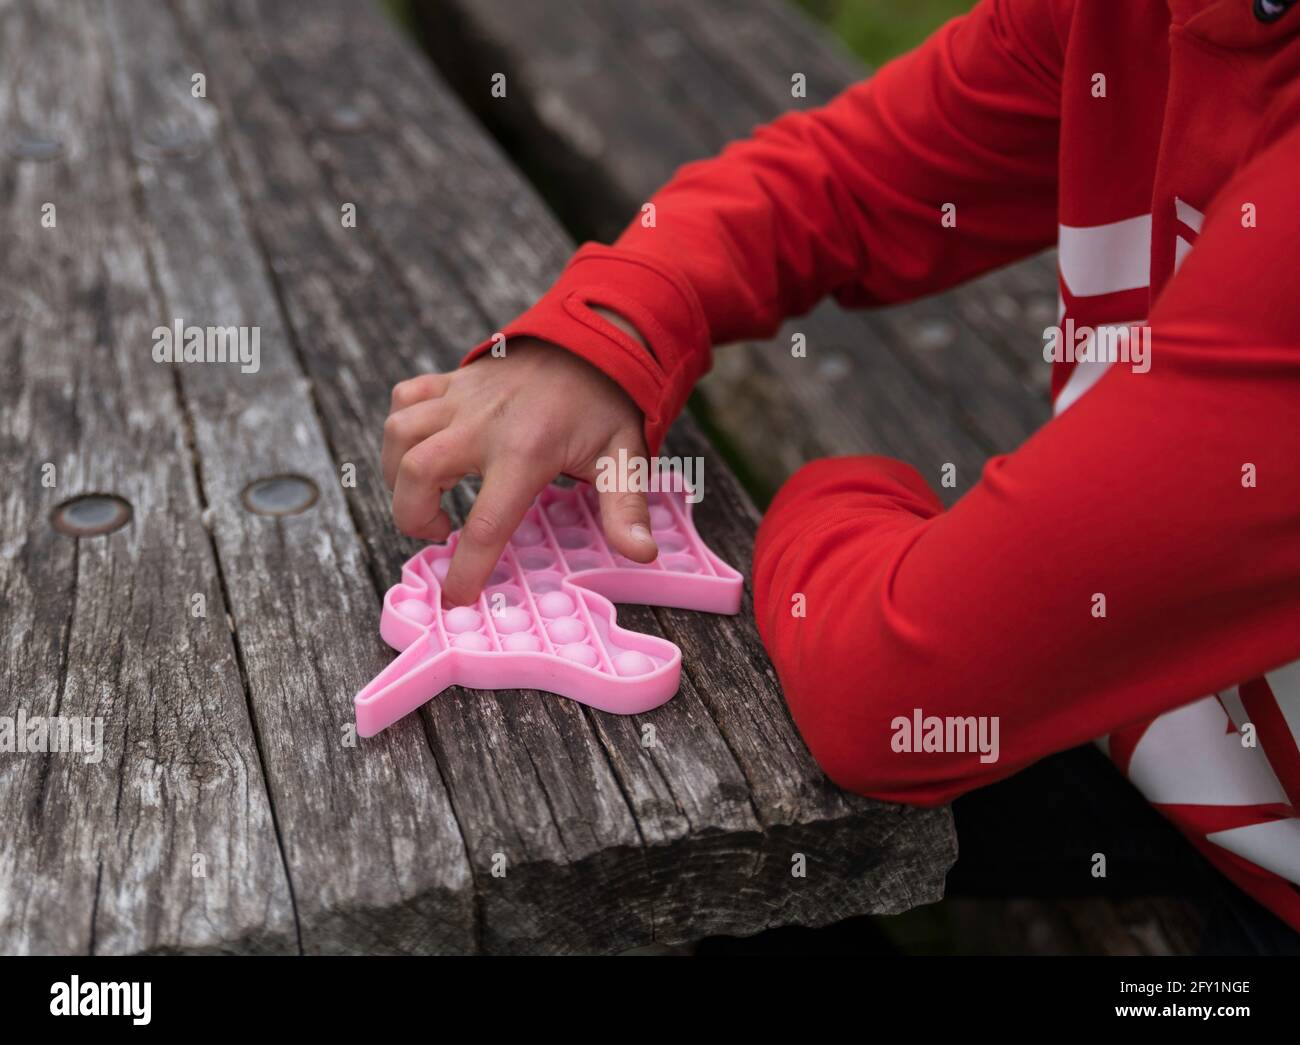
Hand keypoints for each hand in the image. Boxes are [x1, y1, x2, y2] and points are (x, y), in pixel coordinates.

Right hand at [382, 339, 657, 604]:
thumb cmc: (607, 404)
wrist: (594, 338)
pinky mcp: (453, 380)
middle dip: (412, 518)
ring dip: (398, 475)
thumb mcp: (625, 456)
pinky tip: (423, 449)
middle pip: (416, 474)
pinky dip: (400, 429)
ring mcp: (462, 398)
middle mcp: (484, 423)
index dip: (466, 569)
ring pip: (399, 435)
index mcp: (526, 451)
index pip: (485, 523)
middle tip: (441, 534)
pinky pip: (404, 400)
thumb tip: (642, 554)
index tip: (455, 597)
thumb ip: (626, 508)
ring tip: (427, 496)